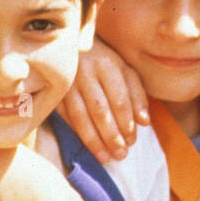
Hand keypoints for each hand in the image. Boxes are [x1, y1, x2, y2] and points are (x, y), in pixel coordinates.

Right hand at [57, 40, 148, 163]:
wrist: (71, 43)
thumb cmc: (104, 60)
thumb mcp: (125, 70)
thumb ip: (137, 94)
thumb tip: (145, 122)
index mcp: (107, 65)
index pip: (119, 99)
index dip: (126, 122)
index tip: (132, 141)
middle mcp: (86, 72)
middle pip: (100, 109)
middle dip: (111, 135)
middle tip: (121, 155)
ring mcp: (67, 82)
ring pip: (80, 115)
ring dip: (93, 140)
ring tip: (105, 158)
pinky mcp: (54, 90)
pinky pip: (65, 116)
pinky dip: (76, 132)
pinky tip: (87, 146)